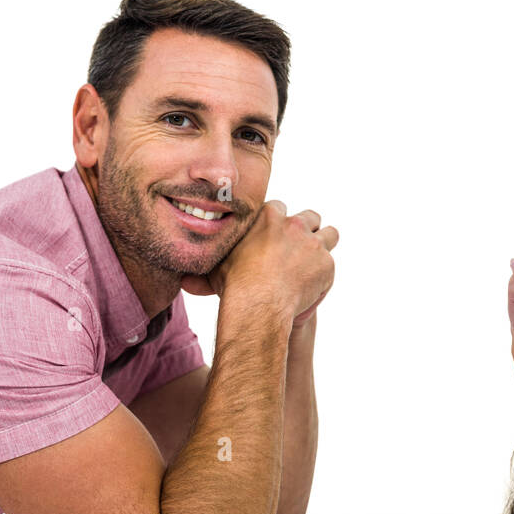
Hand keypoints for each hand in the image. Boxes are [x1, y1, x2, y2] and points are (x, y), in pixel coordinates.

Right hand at [181, 201, 337, 326]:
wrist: (258, 304)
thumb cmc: (234, 285)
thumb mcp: (218, 270)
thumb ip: (208, 270)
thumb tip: (184, 282)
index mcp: (268, 216)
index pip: (280, 209)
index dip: (279, 224)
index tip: (276, 238)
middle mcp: (294, 224)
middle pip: (310, 217)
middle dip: (306, 231)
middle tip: (299, 249)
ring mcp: (313, 243)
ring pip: (328, 234)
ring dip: (323, 246)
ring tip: (313, 262)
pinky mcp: (326, 264)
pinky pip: (329, 265)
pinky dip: (323, 274)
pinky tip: (311, 286)